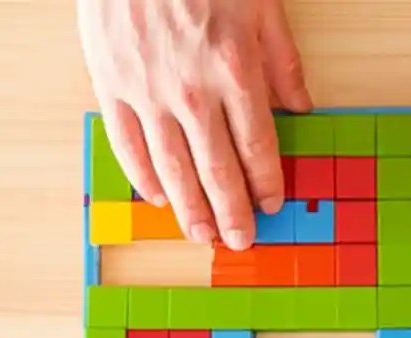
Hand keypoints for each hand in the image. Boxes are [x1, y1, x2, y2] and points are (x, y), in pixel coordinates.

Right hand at [78, 0, 311, 249]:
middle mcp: (189, 89)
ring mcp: (145, 90)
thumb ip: (282, 59)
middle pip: (216, 167)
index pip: (256, 144)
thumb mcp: (261, 3)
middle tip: (242, 240)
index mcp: (232, 67)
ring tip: (203, 234)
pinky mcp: (109, 84)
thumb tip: (301, 107)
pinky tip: (159, 197)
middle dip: (232, 210)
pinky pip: (127, 144)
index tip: (273, 203)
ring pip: (171, 167)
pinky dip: (144, 176)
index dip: (266, 181)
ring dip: (190, 207)